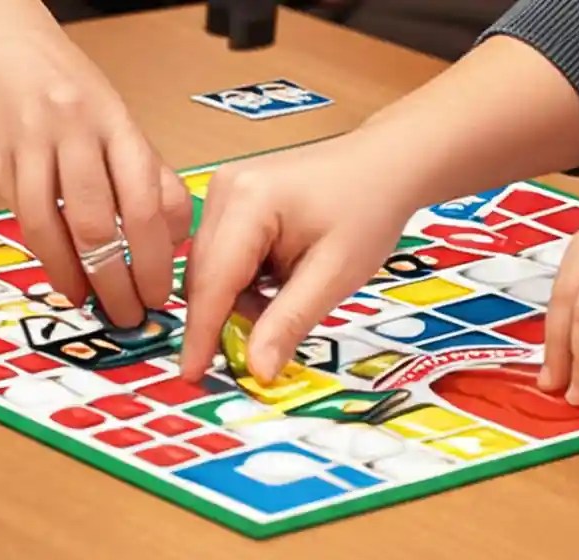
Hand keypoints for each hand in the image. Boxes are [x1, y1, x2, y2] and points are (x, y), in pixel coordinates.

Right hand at [0, 0, 191, 326]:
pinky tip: (60, 275)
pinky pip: (20, 215)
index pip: (148, 200)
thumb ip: (148, 176)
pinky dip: (43, 254)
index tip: (162, 293)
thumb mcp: (120, 123)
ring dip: (75, 274)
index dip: (157, 256)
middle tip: (129, 314)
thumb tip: (176, 238)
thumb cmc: (69, 89)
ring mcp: (32, 143)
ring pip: (52, 223)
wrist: (2, 41)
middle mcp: (77, 131)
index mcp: (119, 125)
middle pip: (100, 221)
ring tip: (91, 302)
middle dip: (118, 278)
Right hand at [179, 130, 419, 382]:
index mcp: (246, 202)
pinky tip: (278, 289)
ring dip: (236, 303)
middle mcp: (223, 190)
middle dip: (221, 320)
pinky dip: (244, 284)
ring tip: (283, 309)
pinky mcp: (231, 199)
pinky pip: (223, 256)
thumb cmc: (369, 211)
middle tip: (249, 359)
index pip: (213, 282)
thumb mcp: (334, 274)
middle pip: (205, 276)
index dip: (201, 334)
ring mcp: (224, 191)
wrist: (386, 164)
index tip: (193, 376)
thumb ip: (289, 323)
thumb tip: (258, 371)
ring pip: (211, 270)